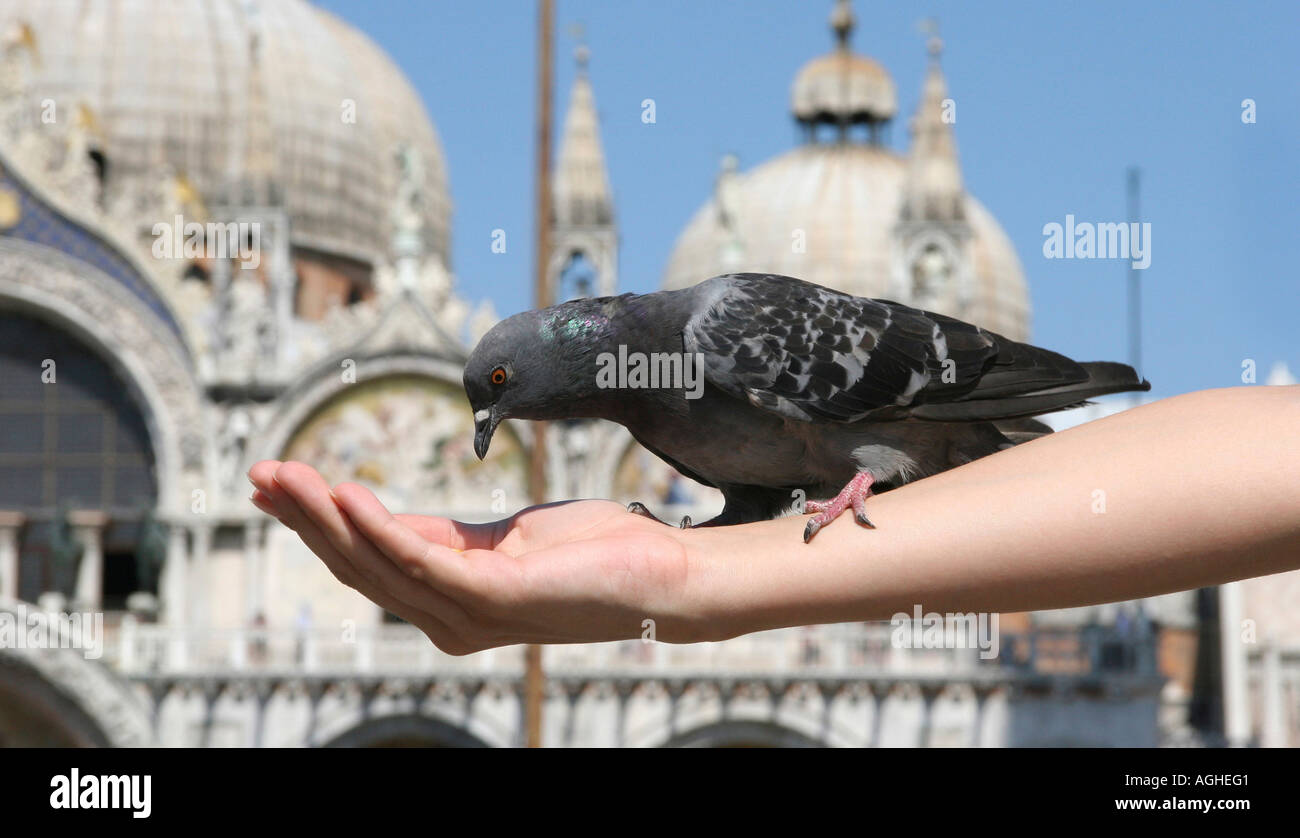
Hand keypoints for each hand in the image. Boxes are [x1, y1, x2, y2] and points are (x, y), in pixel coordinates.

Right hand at [247, 461, 707, 653]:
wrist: (662, 572)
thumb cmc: (593, 551)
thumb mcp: (504, 537)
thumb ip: (446, 535)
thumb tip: (381, 514)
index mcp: (447, 596)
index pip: (364, 557)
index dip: (315, 519)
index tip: (273, 482)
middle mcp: (447, 615)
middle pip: (356, 562)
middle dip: (304, 516)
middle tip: (260, 471)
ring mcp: (468, 612)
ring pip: (375, 563)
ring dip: (325, 516)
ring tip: (286, 474)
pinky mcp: (495, 600)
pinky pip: (421, 562)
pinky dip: (380, 527)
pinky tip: (347, 493)